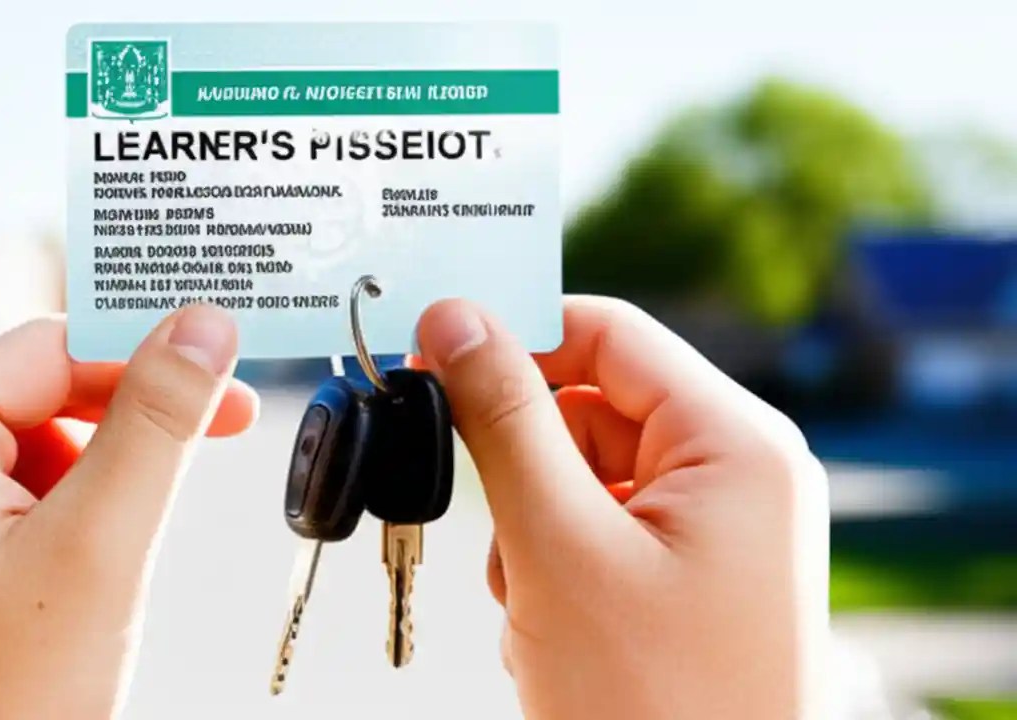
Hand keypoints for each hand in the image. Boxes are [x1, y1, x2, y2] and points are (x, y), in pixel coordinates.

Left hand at [0, 305, 256, 718]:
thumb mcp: (99, 546)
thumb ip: (157, 423)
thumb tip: (204, 325)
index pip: (54, 348)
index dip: (150, 357)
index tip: (233, 372)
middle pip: (44, 392)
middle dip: (129, 429)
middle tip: (217, 440)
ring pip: (38, 445)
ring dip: (101, 482)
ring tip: (113, 563)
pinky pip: (14, 492)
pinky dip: (69, 516)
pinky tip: (84, 576)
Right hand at [415, 297, 828, 719]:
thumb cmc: (653, 703)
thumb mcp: (559, 545)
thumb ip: (503, 419)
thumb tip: (454, 319)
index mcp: (735, 443)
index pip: (607, 335)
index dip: (515, 335)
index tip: (432, 356)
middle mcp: (735, 474)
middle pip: (591, 406)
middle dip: (524, 461)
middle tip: (496, 524)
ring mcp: (715, 529)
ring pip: (584, 471)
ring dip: (533, 522)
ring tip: (536, 598)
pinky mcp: (687, 575)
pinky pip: (598, 526)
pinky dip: (553, 560)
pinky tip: (551, 622)